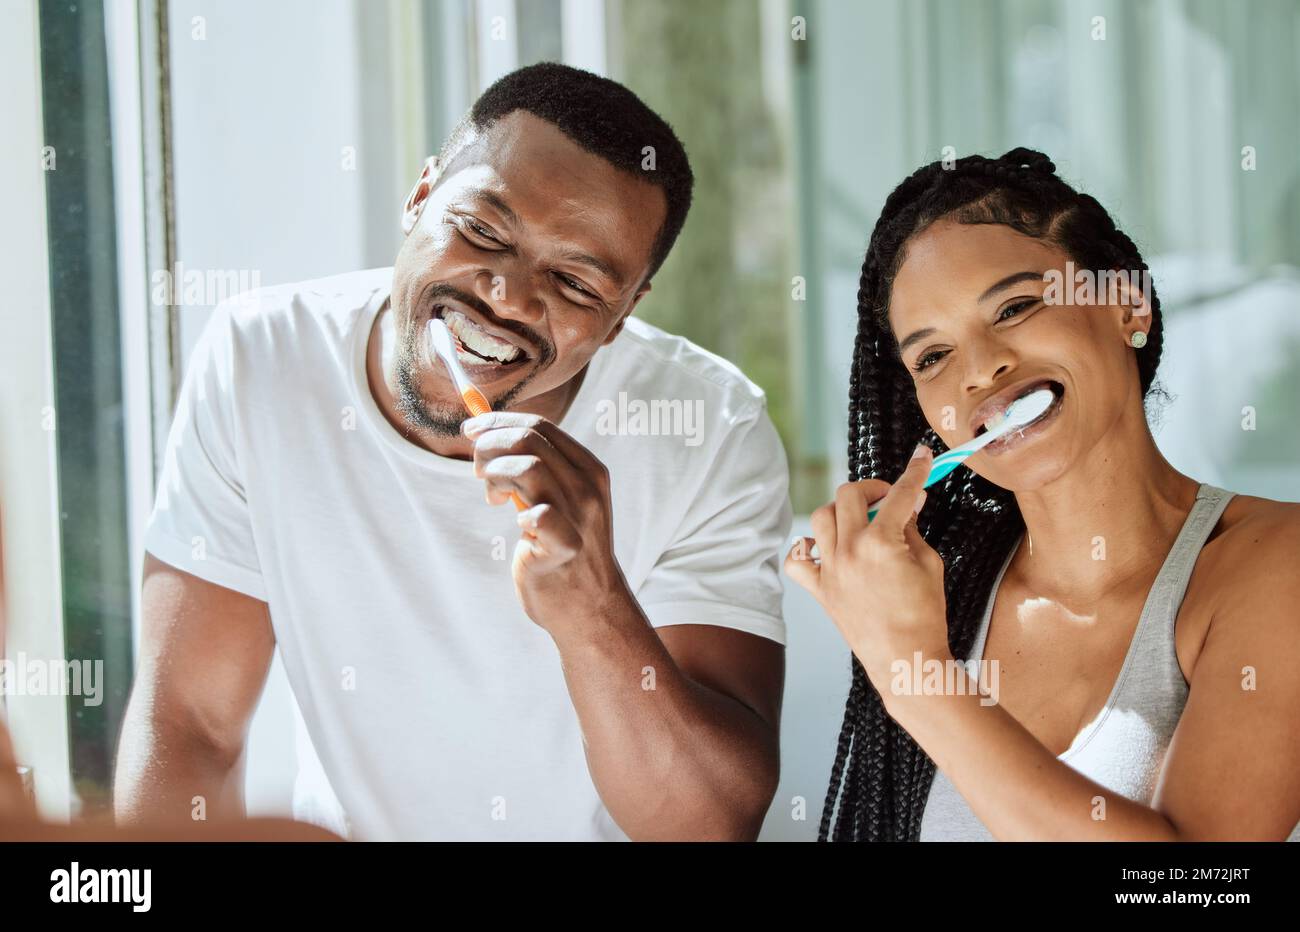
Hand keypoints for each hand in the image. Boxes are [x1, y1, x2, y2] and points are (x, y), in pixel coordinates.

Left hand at [463, 412, 628, 630]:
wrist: (590, 606)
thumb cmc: (564, 550)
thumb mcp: (561, 499)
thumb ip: (538, 469)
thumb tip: (490, 432)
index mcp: (589, 470)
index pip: (541, 426)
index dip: (499, 422)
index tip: (472, 430)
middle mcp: (588, 488)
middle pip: (530, 439)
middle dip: (489, 446)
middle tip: (477, 469)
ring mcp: (579, 516)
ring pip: (527, 467)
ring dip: (494, 475)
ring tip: (492, 497)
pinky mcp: (565, 546)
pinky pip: (539, 515)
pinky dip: (519, 512)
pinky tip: (517, 524)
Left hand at [784, 444, 950, 700]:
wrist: (906, 660)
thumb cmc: (925, 616)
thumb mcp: (929, 564)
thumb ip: (913, 528)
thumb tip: (909, 503)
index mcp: (880, 542)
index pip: (899, 494)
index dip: (914, 471)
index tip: (921, 457)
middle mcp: (848, 551)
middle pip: (849, 494)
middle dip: (873, 488)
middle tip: (890, 497)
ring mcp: (830, 570)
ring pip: (821, 518)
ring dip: (842, 511)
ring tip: (862, 521)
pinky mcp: (820, 590)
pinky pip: (797, 560)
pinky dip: (806, 548)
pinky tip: (824, 548)